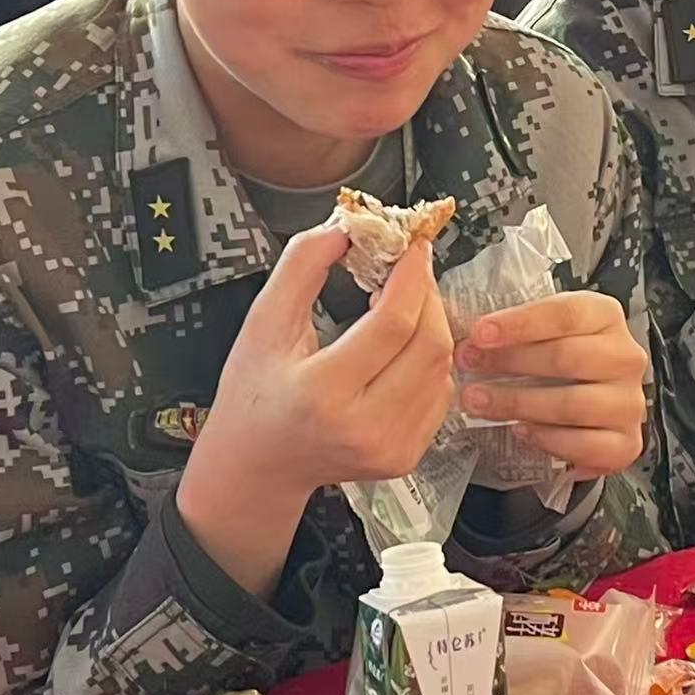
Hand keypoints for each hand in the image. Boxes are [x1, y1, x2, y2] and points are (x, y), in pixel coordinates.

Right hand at [183, 228, 453, 505]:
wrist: (256, 467)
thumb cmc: (253, 394)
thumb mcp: (262, 322)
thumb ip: (301, 266)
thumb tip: (347, 227)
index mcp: (322, 394)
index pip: (393, 325)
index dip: (411, 277)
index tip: (412, 245)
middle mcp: (364, 428)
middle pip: (429, 345)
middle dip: (427, 295)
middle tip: (409, 268)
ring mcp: (390, 449)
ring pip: (441, 367)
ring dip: (431, 322)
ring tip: (402, 301)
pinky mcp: (406, 457)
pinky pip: (439, 392)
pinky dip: (428, 357)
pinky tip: (400, 344)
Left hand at [455, 291, 646, 478]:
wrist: (595, 408)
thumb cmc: (561, 360)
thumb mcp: (545, 332)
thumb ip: (516, 328)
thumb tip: (467, 334)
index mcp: (605, 317)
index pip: (565, 314)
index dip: (519, 323)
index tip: (479, 333)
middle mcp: (625, 357)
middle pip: (565, 357)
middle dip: (509, 362)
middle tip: (468, 366)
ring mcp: (629, 402)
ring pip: (570, 403)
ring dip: (517, 403)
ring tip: (478, 401)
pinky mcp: (625, 443)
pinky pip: (582, 445)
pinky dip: (546, 439)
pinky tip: (518, 430)